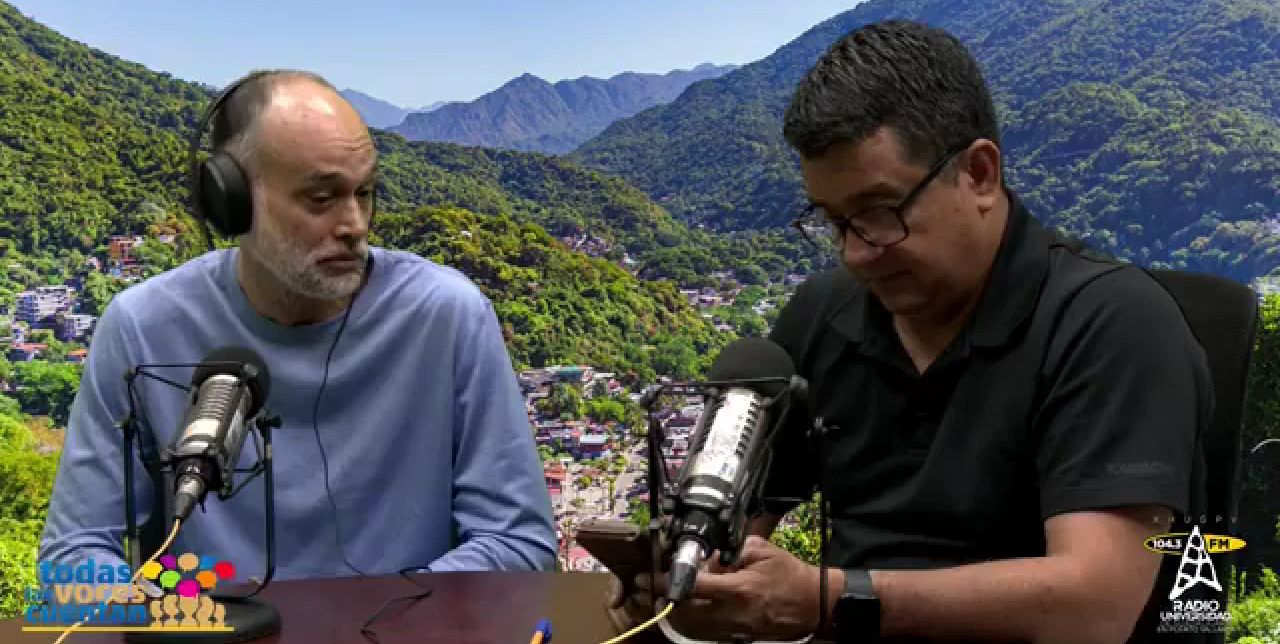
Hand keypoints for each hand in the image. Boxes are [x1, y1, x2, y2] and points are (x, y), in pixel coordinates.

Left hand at [604, 537, 825, 641]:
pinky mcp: (738, 637)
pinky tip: (692, 606)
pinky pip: (707, 631)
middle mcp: (734, 613)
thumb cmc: (789, 574)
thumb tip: (707, 558)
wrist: (813, 604)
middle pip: (687, 610)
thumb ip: (731, 551)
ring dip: (678, 610)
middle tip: (653, 585)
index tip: (651, 576)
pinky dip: (694, 619)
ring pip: (694, 624)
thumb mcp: (762, 550)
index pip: (694, 586)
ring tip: (669, 594)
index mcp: (740, 589)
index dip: (668, 581)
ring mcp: (735, 629)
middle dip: (667, 598)